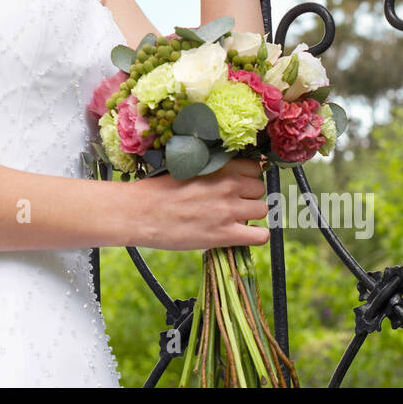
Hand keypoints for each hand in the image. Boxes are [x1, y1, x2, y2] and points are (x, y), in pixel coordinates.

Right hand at [131, 156, 270, 250]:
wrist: (140, 212)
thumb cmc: (157, 190)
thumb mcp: (188, 168)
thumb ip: (212, 171)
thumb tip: (228, 176)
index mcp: (220, 166)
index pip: (255, 168)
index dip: (247, 177)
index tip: (238, 185)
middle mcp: (229, 185)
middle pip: (260, 189)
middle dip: (249, 196)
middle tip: (233, 203)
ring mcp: (229, 210)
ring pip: (263, 210)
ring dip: (251, 215)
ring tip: (233, 219)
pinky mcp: (225, 234)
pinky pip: (260, 236)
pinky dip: (256, 236)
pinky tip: (242, 235)